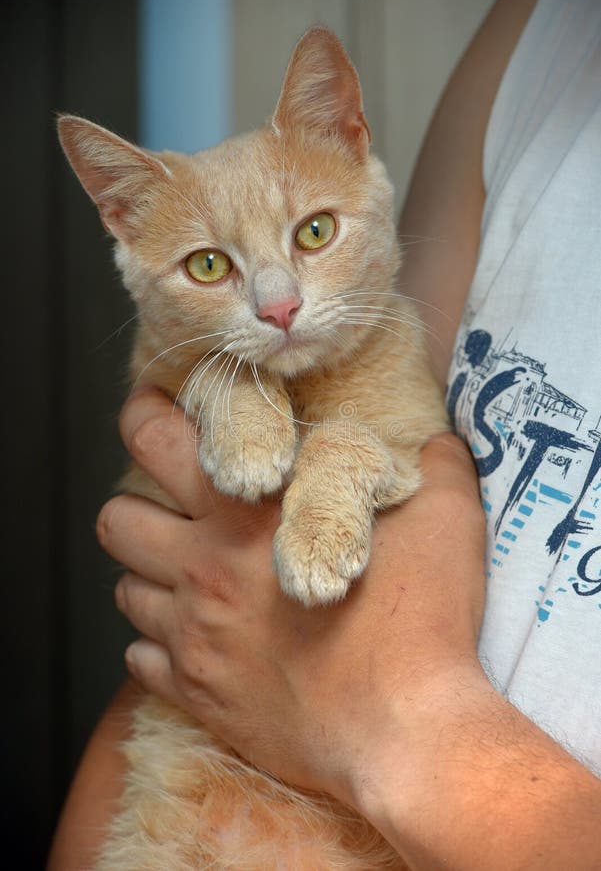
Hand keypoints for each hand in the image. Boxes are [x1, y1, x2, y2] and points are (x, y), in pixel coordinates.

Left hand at [97, 388, 486, 808]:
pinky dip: (159, 645)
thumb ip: (433, 460)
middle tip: (177, 511)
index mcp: (246, 514)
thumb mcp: (444, 515)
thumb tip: (438, 438)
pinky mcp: (199, 696)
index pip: (154, 440)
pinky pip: (140, 660)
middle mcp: (203, 570)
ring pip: (125, 590)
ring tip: (193, 577)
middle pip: (117, 520)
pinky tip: (200, 640)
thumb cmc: (424, 618)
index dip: (142, 414)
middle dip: (140, 506)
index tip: (149, 409)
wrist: (410, 733)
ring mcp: (194, 639)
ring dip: (151, 576)